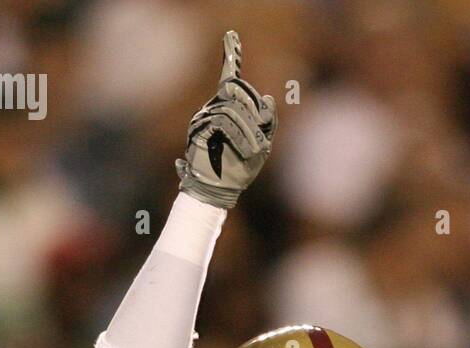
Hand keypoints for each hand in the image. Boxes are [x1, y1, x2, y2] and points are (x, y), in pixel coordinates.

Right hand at [175, 30, 276, 208]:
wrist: (218, 190)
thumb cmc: (239, 169)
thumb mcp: (261, 146)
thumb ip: (266, 123)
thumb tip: (269, 98)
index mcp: (227, 109)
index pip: (229, 78)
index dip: (230, 56)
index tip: (231, 36)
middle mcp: (213, 108)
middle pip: (235, 90)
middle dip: (252, 106)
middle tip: (262, 128)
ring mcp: (204, 117)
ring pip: (233, 109)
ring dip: (250, 131)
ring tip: (255, 150)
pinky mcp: (200, 129)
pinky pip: (225, 123)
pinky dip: (241, 138)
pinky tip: (246, 151)